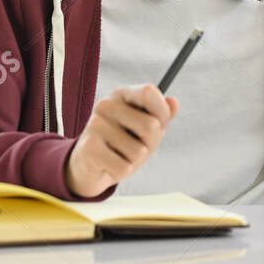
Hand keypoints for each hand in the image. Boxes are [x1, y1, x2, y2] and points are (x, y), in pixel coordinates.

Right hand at [64, 84, 179, 198]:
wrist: (90, 167)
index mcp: (121, 95)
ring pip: (138, 151)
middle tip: (134, 146)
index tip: (161, 123)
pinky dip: (123, 171)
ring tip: (119, 155)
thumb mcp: (146, 129)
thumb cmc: (123, 144)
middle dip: (150, 144)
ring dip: (135, 160)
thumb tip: (174, 103)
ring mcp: (94, 125)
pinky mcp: (89, 148)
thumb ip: (162, 116)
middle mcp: (105, 105)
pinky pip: (125, 167)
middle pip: (150, 126)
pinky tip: (109, 164)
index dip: (162, 112)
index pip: (149, 92)